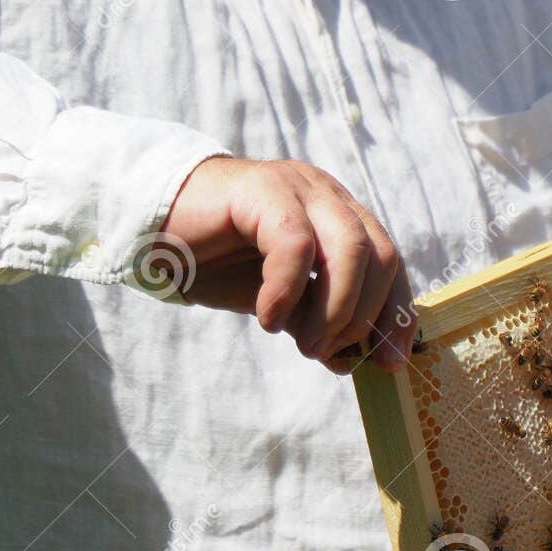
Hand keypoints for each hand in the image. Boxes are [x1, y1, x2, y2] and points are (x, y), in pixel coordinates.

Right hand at [159, 156, 415, 374]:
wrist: (154, 232)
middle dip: (364, 316)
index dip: (396, 313)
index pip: (391, 262)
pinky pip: (295, 243)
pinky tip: (267, 317)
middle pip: (381, 255)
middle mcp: (327, 196)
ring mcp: (297, 188)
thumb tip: (350, 361)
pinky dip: (288, 289)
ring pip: (350, 247)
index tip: (389, 362)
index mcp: (339, 216)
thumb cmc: (217, 262)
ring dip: (336, 308)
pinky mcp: (262, 190)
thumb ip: (314, 321)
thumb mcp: (278, 300)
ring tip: (306, 344)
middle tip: (327, 353)